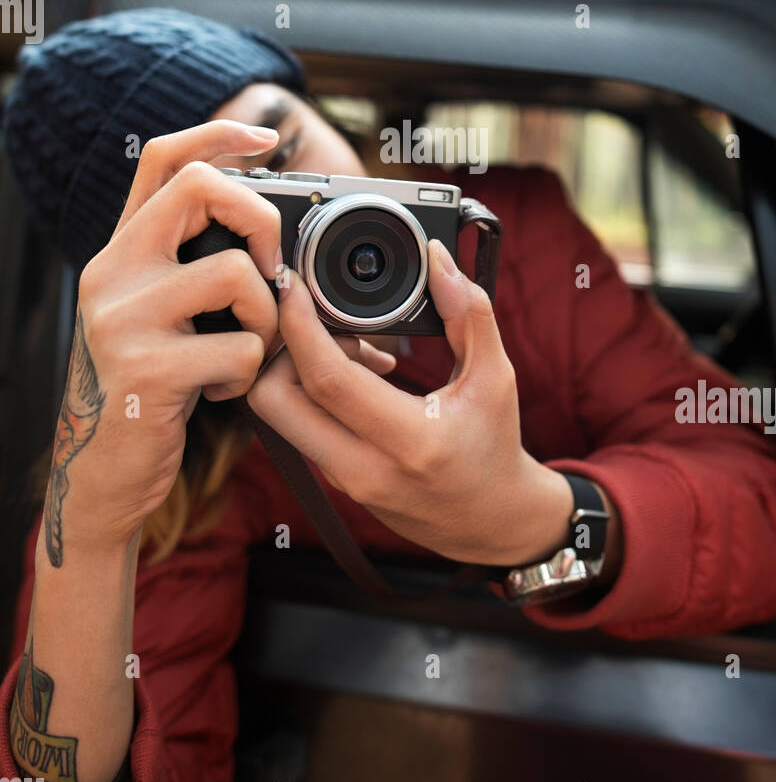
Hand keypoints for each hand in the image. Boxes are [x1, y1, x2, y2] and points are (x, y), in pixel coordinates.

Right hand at [46, 120, 285, 563]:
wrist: (104, 470)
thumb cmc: (154, 387)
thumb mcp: (162, 314)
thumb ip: (199, 267)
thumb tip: (284, 240)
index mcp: (123, 250)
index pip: (163, 158)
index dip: (219, 133)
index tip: (267, 138)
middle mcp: (112, 270)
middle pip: (201, 188)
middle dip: (261, 218)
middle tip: (273, 268)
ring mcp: (123, 317)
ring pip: (236, 273)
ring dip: (267, 319)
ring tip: (246, 352)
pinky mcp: (146, 367)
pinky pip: (241, 347)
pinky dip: (250, 374)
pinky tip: (221, 393)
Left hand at [247, 239, 574, 565]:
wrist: (492, 520)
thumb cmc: (495, 446)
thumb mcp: (495, 377)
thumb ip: (470, 313)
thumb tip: (437, 260)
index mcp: (409, 440)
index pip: (326, 380)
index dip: (299, 325)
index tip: (293, 285)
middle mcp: (364, 468)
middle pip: (274, 399)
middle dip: (282, 346)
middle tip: (318, 320)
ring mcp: (342, 481)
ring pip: (278, 414)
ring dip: (295, 369)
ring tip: (349, 348)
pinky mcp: (333, 483)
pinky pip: (297, 428)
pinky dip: (311, 391)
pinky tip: (356, 375)